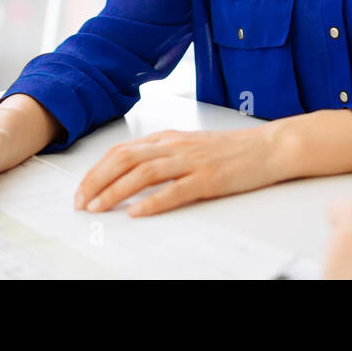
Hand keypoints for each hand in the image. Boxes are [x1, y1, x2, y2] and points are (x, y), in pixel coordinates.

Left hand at [73, 127, 287, 216]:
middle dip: (97, 181)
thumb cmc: (231, 149)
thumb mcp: (190, 146)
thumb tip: (131, 171)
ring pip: (144, 172)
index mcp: (168, 138)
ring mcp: (192, 161)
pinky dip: (154, 201)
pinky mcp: (209, 178)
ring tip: (99, 207)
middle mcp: (176, 146)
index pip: (123, 150)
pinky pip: (176, 190)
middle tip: (82, 202)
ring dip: (116, 191)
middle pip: (126, 159)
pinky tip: (138, 212)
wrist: (269, 147)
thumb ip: (163, 154)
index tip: (82, 189)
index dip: (97, 170)